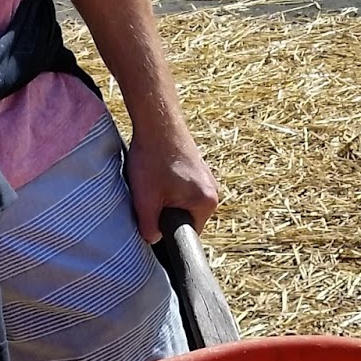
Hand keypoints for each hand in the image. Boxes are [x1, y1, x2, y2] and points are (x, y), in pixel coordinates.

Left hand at [124, 119, 218, 239]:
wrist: (157, 119)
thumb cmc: (153, 158)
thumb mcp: (145, 200)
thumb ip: (149, 229)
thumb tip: (153, 241)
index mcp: (207, 203)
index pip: (189, 233)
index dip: (169, 230)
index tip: (155, 218)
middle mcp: (214, 192)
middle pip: (188, 218)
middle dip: (169, 213)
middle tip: (151, 197)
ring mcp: (208, 178)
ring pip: (185, 202)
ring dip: (168, 198)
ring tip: (154, 183)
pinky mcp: (199, 168)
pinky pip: (185, 188)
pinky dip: (171, 185)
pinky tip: (158, 173)